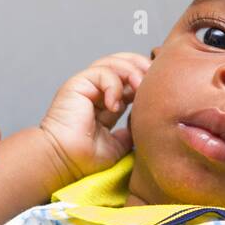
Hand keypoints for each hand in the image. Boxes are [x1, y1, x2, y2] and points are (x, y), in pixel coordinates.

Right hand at [39, 52, 149, 179]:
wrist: (65, 162)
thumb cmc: (84, 158)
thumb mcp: (120, 144)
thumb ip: (131, 130)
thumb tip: (144, 122)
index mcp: (107, 103)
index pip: (130, 79)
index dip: (146, 79)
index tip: (159, 91)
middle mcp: (96, 91)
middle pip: (123, 62)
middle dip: (141, 66)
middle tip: (153, 79)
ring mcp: (86, 86)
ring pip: (113, 62)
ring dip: (131, 71)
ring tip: (139, 87)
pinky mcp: (77, 84)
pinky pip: (101, 72)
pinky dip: (113, 84)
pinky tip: (115, 104)